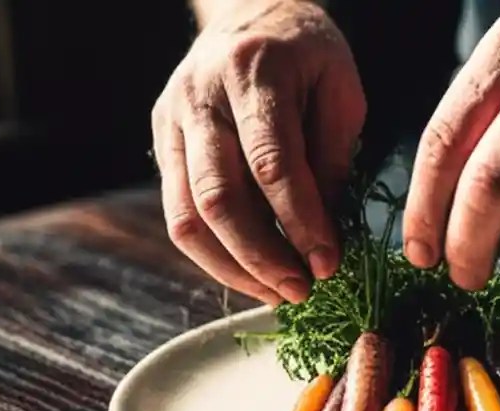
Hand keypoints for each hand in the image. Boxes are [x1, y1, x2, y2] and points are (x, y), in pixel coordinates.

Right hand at [152, 0, 365, 303]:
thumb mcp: (339, 88)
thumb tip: (323, 233)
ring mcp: (172, 120)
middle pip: (220, 197)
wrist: (245, 9)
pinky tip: (250, 272)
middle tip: (301, 290)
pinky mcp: (160, 142)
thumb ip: (332, 156)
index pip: (272, 164)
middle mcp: (201, 97)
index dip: (300, 222)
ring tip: (275, 293)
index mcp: (253, 72)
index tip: (328, 262)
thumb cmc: (305, 52)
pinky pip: (178, 214)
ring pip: (187, 216)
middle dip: (263, 257)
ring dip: (233, 268)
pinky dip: (214, 254)